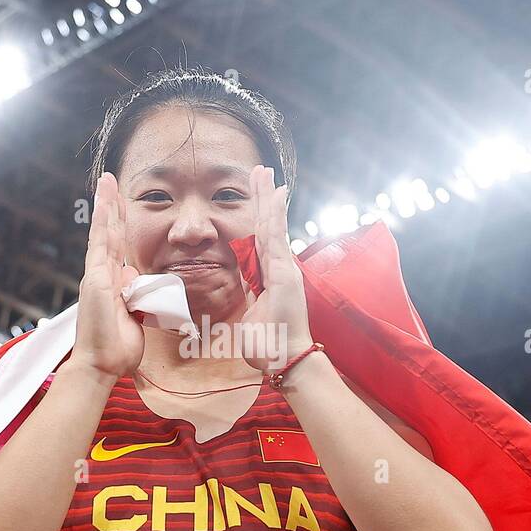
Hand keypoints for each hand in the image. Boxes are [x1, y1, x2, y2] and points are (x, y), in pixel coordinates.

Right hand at [71, 172, 144, 378]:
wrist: (101, 365)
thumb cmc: (117, 348)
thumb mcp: (135, 317)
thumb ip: (136, 297)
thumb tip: (135, 279)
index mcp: (112, 283)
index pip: (118, 247)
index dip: (120, 225)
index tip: (123, 206)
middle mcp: (102, 275)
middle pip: (109, 234)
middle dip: (112, 207)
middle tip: (112, 181)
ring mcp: (97, 275)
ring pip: (103, 233)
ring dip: (107, 205)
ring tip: (108, 181)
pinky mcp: (96, 278)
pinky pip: (100, 244)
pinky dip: (102, 221)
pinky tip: (106, 202)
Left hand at [239, 165, 314, 373]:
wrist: (284, 359)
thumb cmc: (268, 346)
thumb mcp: (251, 317)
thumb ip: (249, 301)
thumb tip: (245, 298)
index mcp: (269, 277)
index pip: (259, 239)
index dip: (257, 215)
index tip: (254, 195)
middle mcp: (279, 267)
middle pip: (266, 225)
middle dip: (262, 197)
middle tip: (259, 171)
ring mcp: (283, 268)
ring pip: (271, 224)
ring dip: (267, 197)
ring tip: (264, 172)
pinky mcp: (284, 271)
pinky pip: (277, 237)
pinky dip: (276, 214)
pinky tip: (276, 193)